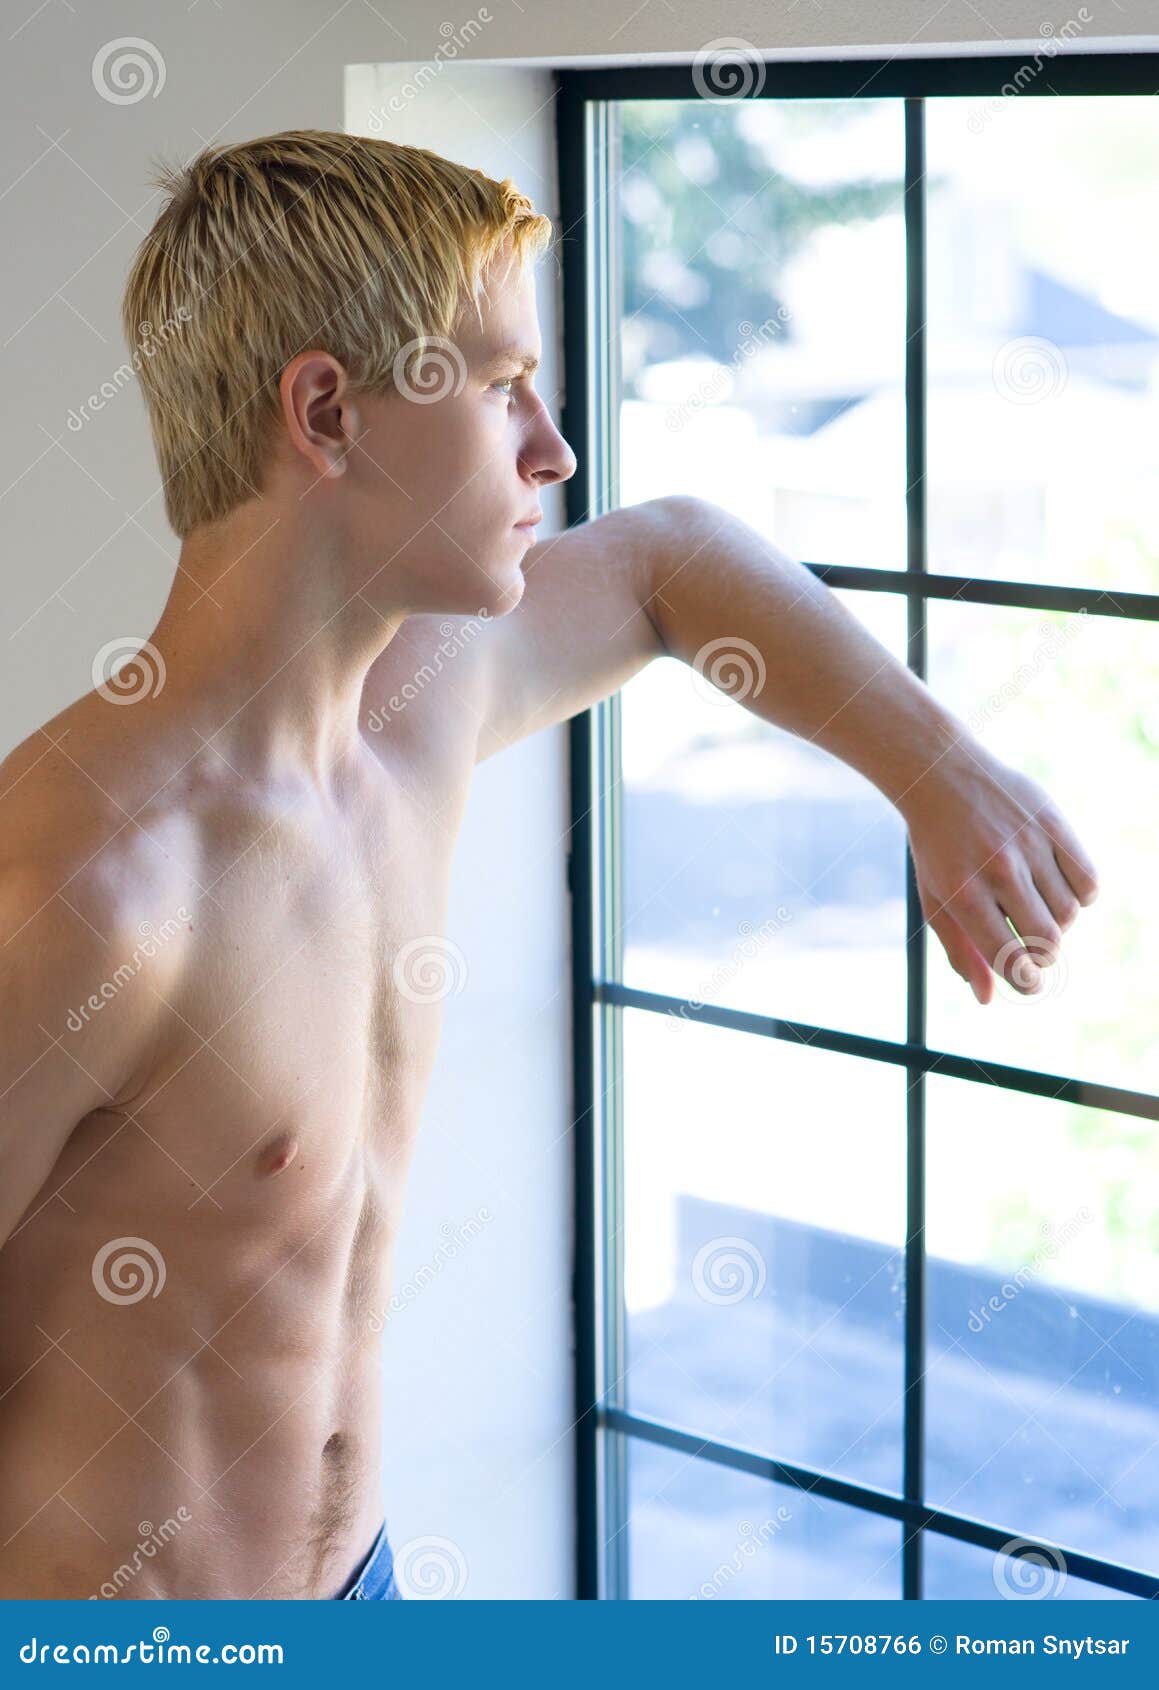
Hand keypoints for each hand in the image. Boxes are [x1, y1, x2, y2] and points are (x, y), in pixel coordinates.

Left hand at [901, 744, 1099, 1004]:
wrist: (941, 775)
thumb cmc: (937, 847)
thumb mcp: (935, 899)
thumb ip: (959, 950)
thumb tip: (987, 998)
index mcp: (962, 893)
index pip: (1008, 958)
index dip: (1025, 981)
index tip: (1029, 982)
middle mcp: (998, 870)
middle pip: (1047, 941)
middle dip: (1042, 953)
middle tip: (1031, 942)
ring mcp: (1029, 845)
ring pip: (1069, 914)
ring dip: (1058, 922)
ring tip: (1036, 905)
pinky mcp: (1054, 824)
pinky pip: (1088, 881)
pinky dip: (1080, 894)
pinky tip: (1058, 885)